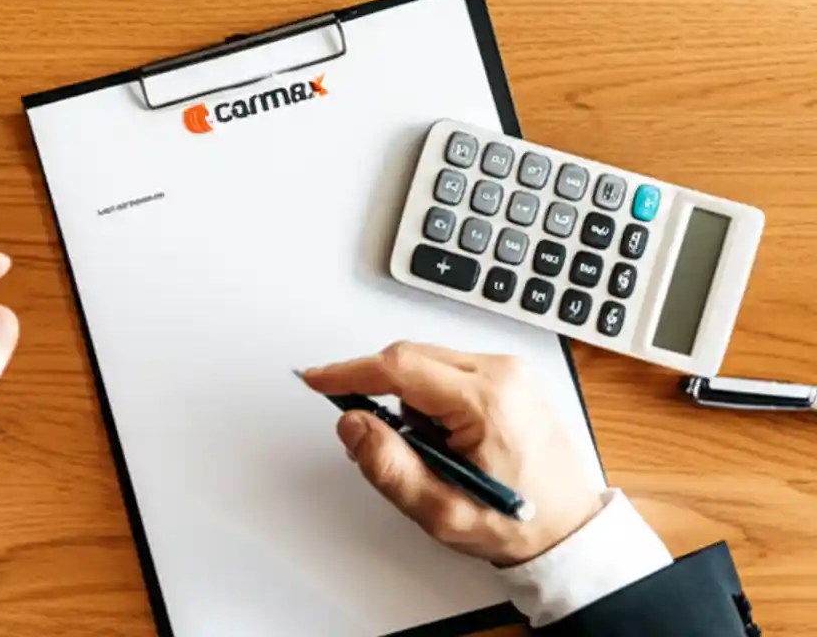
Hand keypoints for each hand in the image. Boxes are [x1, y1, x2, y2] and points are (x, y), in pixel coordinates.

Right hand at [302, 342, 602, 565]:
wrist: (569, 530)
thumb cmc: (515, 523)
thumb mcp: (442, 511)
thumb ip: (390, 467)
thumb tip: (352, 424)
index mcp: (488, 400)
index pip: (401, 367)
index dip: (351, 371)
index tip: (318, 379)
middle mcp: (502, 373)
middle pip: (412, 357)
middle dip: (380, 390)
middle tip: (370, 434)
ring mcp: (509, 372)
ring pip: (428, 364)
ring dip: (410, 400)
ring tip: (429, 452)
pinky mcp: (509, 378)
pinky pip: (449, 372)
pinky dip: (431, 400)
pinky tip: (444, 439)